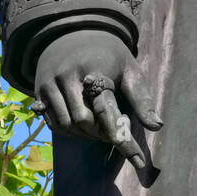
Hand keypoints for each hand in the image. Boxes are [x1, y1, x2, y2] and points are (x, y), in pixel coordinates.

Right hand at [33, 29, 161, 167]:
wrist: (72, 34)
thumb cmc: (108, 57)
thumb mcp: (129, 70)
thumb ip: (141, 98)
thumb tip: (157, 126)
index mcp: (95, 70)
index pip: (108, 111)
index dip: (123, 138)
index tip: (139, 161)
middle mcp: (69, 77)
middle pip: (85, 122)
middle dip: (102, 135)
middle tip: (115, 134)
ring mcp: (50, 84)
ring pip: (67, 125)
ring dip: (86, 136)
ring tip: (100, 130)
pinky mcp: (39, 93)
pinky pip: (54, 124)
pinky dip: (70, 132)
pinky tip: (83, 128)